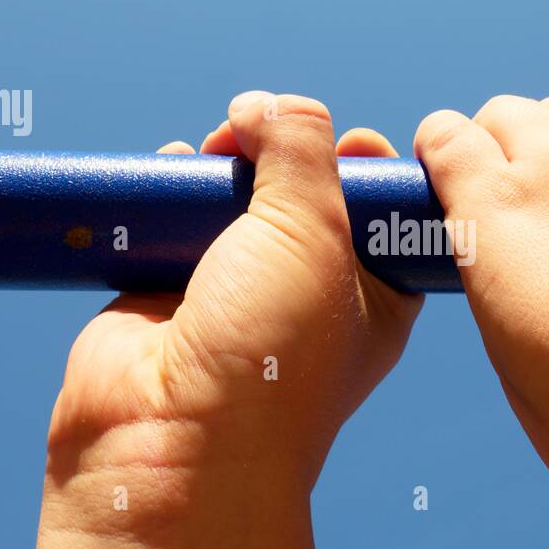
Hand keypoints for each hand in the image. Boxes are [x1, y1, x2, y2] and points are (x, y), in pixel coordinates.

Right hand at [27, 92, 420, 548]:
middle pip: (301, 192)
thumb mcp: (315, 231)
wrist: (170, 440)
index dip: (368, 168)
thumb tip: (266, 107)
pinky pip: (174, 217)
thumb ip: (302, 148)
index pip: (382, 213)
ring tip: (216, 151)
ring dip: (225, 163)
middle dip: (283, 152)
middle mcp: (305, 293)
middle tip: (263, 138)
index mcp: (372, 296)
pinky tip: (175, 168)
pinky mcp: (167, 289)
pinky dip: (172, 186)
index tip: (351, 146)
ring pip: (234, 197)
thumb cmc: (269, 354)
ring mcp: (233, 291)